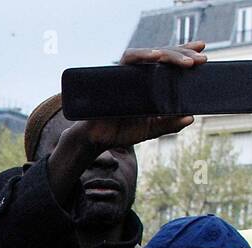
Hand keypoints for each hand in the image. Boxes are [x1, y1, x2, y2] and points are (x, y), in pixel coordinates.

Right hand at [68, 42, 206, 154]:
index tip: (203, 52)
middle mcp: (139, 75)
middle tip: (200, 61)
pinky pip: (128, 58)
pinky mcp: (115, 75)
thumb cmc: (122, 131)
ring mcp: (127, 73)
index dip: (184, 54)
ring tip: (185, 61)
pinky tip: (156, 56)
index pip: (169, 63)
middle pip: (163, 55)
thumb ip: (169, 124)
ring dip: (169, 54)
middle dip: (183, 54)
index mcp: (150, 83)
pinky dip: (142, 54)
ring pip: (150, 53)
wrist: (98, 140)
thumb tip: (189, 118)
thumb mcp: (151, 129)